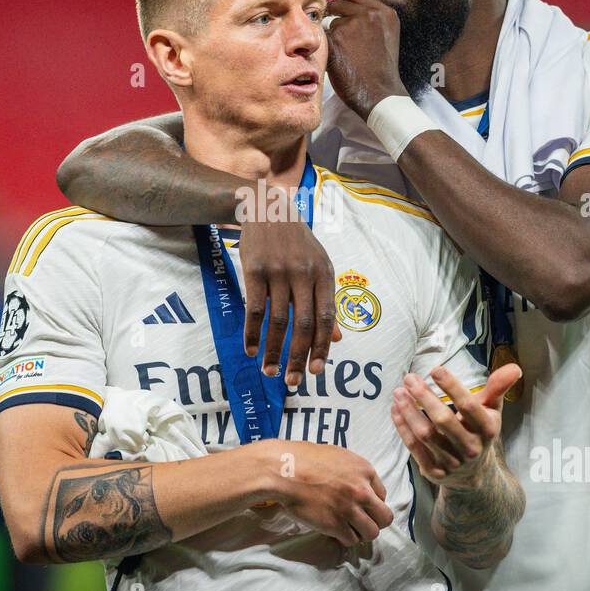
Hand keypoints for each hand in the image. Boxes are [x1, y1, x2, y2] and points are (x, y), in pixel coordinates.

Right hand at [238, 217, 341, 388]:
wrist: (268, 208)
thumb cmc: (296, 243)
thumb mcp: (319, 266)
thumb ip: (326, 302)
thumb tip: (337, 339)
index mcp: (324, 274)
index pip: (326, 319)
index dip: (323, 348)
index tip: (317, 372)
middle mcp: (304, 274)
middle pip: (304, 325)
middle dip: (299, 357)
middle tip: (294, 381)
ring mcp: (279, 272)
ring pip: (278, 321)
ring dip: (273, 351)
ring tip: (270, 372)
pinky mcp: (254, 270)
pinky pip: (254, 309)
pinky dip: (253, 333)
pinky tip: (252, 351)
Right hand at [265, 440, 392, 546]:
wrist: (285, 469)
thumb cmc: (306, 458)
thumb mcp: (339, 456)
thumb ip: (354, 472)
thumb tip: (360, 484)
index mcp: (365, 471)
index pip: (383, 495)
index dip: (372, 502)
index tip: (362, 505)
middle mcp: (362, 491)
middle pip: (384, 517)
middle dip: (375, 521)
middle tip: (362, 521)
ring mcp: (349, 509)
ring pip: (371, 533)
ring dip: (361, 533)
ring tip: (349, 528)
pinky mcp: (334, 525)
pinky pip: (350, 540)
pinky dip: (344, 538)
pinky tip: (336, 532)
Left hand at [325, 0, 406, 119]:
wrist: (380, 94)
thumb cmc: (381, 69)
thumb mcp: (386, 34)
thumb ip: (371, 17)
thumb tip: (345, 4)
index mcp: (385, 12)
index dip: (345, 4)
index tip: (344, 17)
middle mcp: (369, 13)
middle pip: (339, 1)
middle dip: (335, 14)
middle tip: (341, 35)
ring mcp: (352, 25)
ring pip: (330, 20)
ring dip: (333, 34)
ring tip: (347, 54)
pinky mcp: (336, 40)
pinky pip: (322, 36)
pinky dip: (326, 47)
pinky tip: (338, 60)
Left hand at [391, 363, 520, 489]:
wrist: (474, 475)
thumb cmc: (479, 432)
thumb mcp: (491, 411)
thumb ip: (498, 388)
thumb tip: (514, 367)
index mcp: (487, 429)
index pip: (469, 406)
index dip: (452, 387)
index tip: (435, 369)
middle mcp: (471, 447)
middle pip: (443, 420)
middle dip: (424, 397)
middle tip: (409, 378)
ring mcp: (451, 461)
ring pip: (425, 435)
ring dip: (409, 412)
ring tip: (399, 392)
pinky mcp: (434, 471)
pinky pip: (414, 447)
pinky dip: (402, 427)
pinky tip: (395, 409)